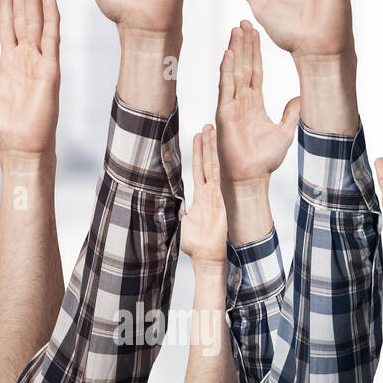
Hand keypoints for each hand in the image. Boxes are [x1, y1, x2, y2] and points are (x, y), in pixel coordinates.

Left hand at [0, 0, 59, 155]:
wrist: (18, 149)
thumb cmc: (2, 128)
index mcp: (10, 62)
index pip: (8, 24)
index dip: (6, 2)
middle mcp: (27, 58)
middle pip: (23, 17)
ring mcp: (40, 63)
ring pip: (36, 23)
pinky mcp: (49, 72)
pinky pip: (50, 41)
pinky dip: (51, 20)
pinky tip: (50, 0)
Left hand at [181, 125, 226, 263]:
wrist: (206, 257)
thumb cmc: (194, 245)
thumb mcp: (180, 223)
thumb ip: (174, 209)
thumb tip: (160, 201)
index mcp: (201, 197)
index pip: (199, 169)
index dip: (199, 152)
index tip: (198, 135)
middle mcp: (211, 193)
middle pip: (209, 163)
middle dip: (209, 144)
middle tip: (208, 124)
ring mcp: (218, 195)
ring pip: (215, 166)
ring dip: (213, 148)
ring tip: (212, 129)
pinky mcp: (222, 201)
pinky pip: (220, 179)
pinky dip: (220, 164)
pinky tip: (220, 151)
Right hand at [215, 22, 299, 183]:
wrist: (251, 176)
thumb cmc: (263, 159)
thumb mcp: (285, 131)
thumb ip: (291, 113)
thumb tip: (299, 98)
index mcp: (254, 103)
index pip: (254, 71)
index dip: (255, 52)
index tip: (254, 32)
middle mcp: (240, 100)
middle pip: (242, 65)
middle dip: (243, 44)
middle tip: (244, 21)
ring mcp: (231, 105)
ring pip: (233, 71)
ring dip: (234, 50)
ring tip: (236, 30)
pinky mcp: (225, 113)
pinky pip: (225, 87)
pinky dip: (226, 70)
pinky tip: (228, 54)